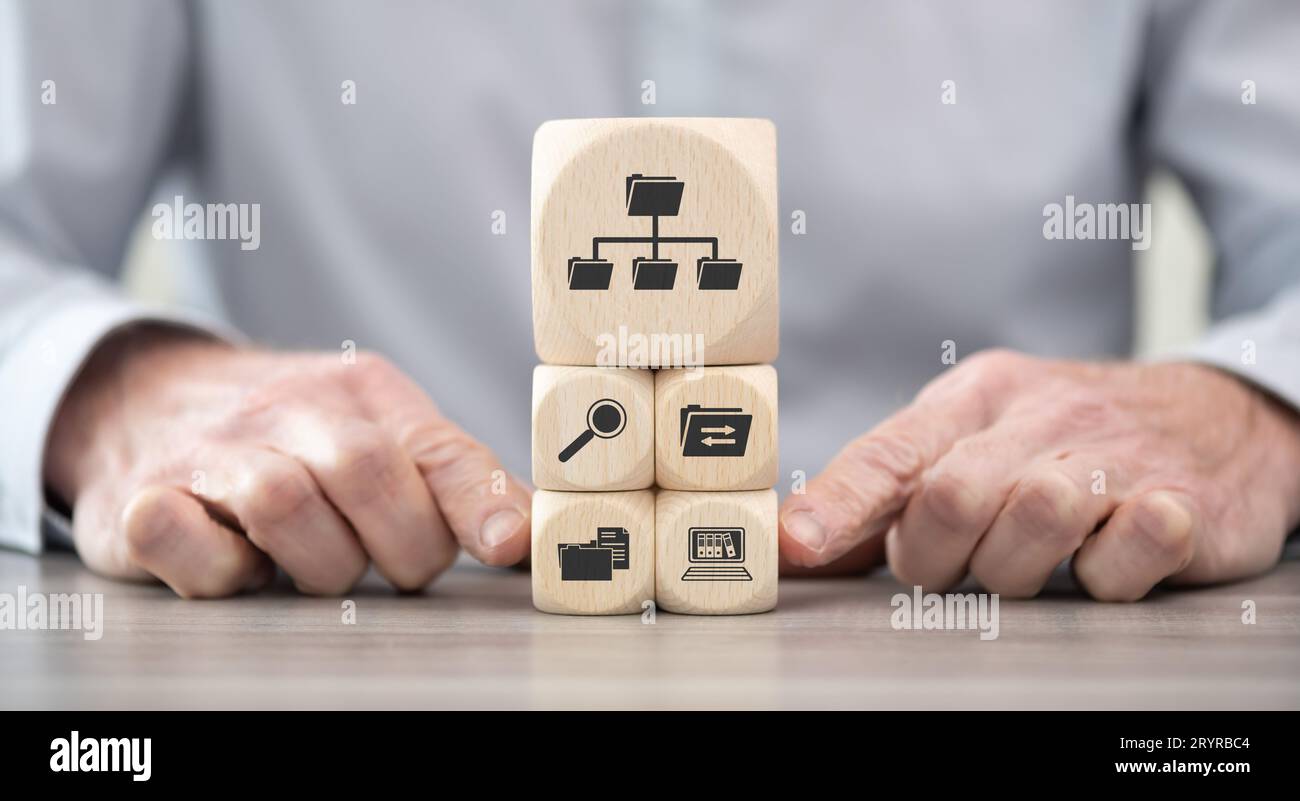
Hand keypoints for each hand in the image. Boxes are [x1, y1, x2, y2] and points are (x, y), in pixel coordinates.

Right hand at [45, 326, 531, 596]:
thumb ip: (450, 477)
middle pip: (365, 474)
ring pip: (282, 504)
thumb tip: (527, 532)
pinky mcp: (140, 495)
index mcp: (361, 393)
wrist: (148, 390)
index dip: (479, 499)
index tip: (508, 547)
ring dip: (316, 563)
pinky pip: (181, 536)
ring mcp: (210, 450)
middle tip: (395, 567)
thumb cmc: (288, 430)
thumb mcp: (376, 428)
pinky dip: (217, 568)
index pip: (436, 445)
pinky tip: (237, 563)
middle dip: (399, 547)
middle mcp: (286, 410)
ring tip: (315, 565)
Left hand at [779, 350, 1299, 599]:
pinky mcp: (1185, 501)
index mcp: (976, 398)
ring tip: (1035, 560)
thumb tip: (795, 545)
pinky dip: (1111, 572)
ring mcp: (1116, 455)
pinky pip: (1132, 549)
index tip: (795, 547)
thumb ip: (889, 497)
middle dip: (935, 555)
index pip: (892, 452)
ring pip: (1037, 517)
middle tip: (956, 567)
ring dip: (1018, 567)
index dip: (838, 503)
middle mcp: (1042, 417)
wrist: (1219, 415)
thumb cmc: (1068, 438)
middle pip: (952, 493)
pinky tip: (1109, 554)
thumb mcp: (975, 439)